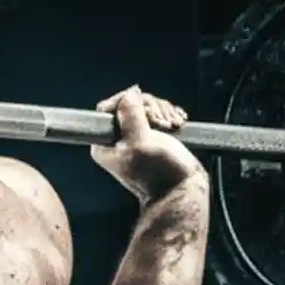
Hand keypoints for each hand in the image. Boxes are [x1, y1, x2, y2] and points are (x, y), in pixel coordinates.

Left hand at [90, 86, 204, 202]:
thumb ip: (130, 116)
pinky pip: (159, 114)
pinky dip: (170, 114)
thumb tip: (128, 94)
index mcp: (103, 143)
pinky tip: (178, 122)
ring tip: (173, 126)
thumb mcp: (139, 142)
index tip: (147, 111)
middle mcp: (117, 138)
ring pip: (146, 107)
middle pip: (130, 104)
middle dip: (151, 108)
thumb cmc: (159, 172)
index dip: (128, 102)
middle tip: (164, 124)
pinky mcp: (153, 136)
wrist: (181, 190)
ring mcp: (135, 137)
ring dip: (163, 112)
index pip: (108, 107)